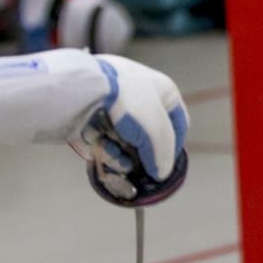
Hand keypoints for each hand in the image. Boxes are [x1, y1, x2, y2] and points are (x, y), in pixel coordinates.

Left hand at [73, 55, 189, 202]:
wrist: (85, 88)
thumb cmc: (130, 104)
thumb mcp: (158, 132)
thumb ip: (163, 155)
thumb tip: (161, 173)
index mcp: (164, 91)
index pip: (177, 125)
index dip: (171, 148)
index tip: (162, 166)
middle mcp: (141, 96)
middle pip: (146, 137)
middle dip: (139, 156)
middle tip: (133, 168)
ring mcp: (115, 104)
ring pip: (124, 140)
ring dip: (120, 154)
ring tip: (113, 158)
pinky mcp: (93, 113)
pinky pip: (104, 136)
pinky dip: (103, 146)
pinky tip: (100, 148)